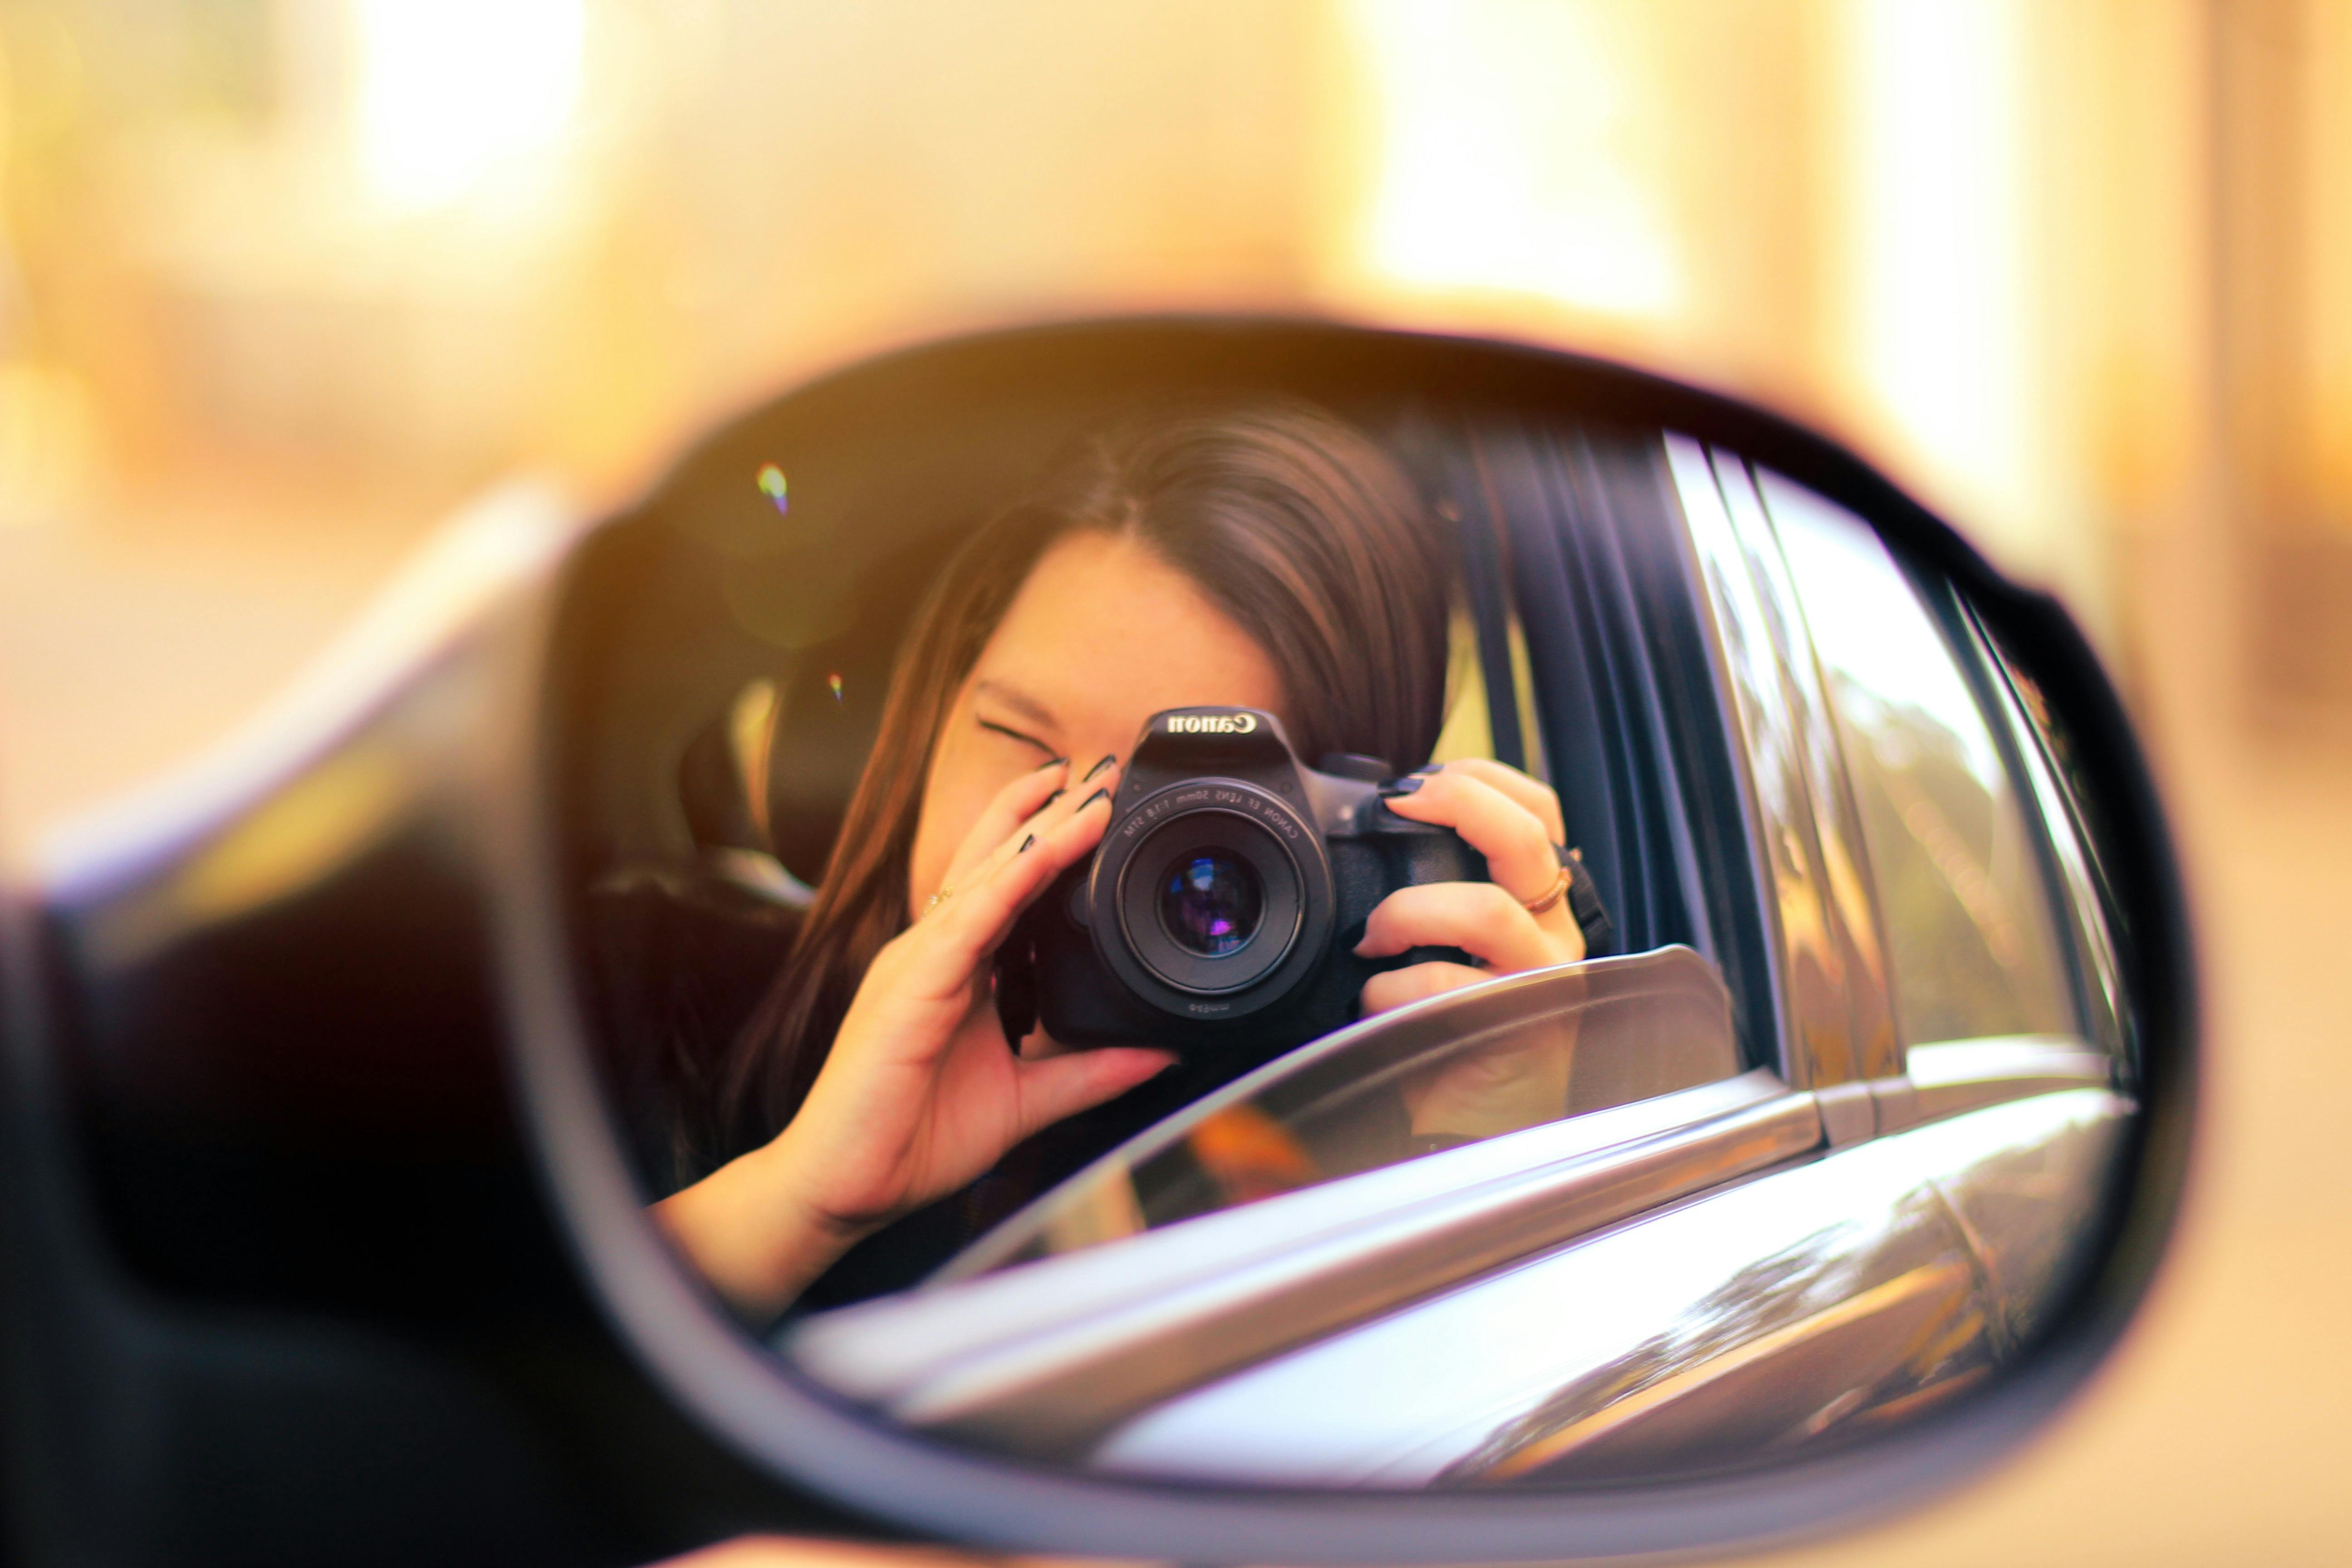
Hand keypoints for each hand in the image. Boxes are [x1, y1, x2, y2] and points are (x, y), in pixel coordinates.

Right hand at [656, 758, 1172, 1321]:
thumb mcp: (1028, 1100)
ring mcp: (917, 962)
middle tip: (1102, 772)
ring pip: (984, 875)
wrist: (846, 1187)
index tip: (1097, 806)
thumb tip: (1160, 1053)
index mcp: (955, 970)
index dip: (1047, 841)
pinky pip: (969, 918)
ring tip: (1087, 791)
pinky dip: (1010, 879)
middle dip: (1046, 811)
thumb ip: (1090, 1072)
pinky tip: (1046, 849)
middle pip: (993, 861)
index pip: (1004, 887)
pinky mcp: (911, 985)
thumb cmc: (914, 1139)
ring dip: (1039, 829)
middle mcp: (933, 953)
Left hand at [1353, 759, 1587, 1141]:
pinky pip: (1448, 989)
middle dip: (1462, 803)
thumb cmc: (1454, 1033)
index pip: (1540, 814)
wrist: (1473, 1126)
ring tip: (1373, 937)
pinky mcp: (1515, 1030)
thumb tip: (1375, 840)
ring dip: (1412, 911)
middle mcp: (1552, 937)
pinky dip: (1392, 991)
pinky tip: (1373, 1003)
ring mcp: (1539, 983)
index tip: (1423, 778)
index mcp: (1538, 906)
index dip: (1486, 780)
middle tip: (1400, 806)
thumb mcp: (1451, 951)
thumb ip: (1436, 896)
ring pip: (1488, 912)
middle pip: (1529, 841)